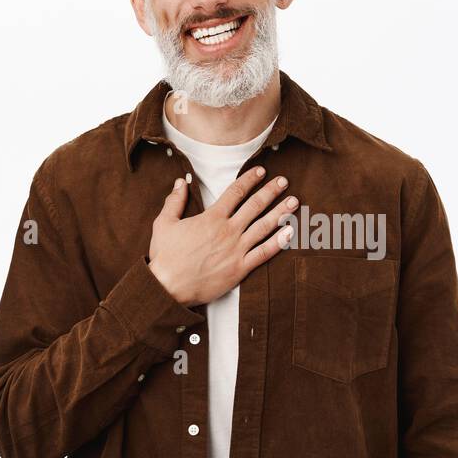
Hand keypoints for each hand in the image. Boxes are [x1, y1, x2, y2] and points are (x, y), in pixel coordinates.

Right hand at [148, 165, 297, 306]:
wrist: (169, 286)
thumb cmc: (165, 257)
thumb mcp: (164, 224)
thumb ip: (174, 202)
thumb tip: (180, 182)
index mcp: (211, 218)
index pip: (236, 192)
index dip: (250, 179)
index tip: (261, 171)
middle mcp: (228, 230)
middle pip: (255, 205)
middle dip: (271, 191)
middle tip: (284, 181)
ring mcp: (236, 250)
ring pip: (264, 227)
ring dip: (281, 212)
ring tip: (294, 202)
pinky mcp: (240, 268)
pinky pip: (264, 253)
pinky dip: (279, 242)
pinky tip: (290, 232)